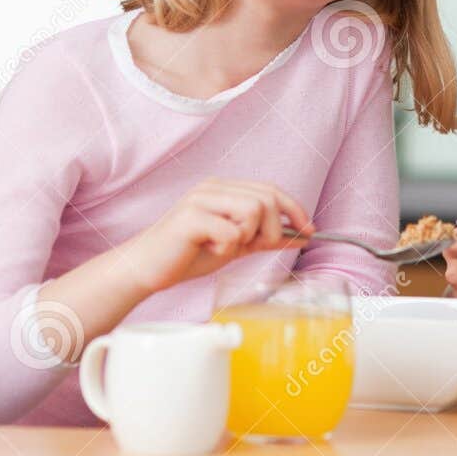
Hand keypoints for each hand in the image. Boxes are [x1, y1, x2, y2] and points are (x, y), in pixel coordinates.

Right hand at [122, 178, 314, 294]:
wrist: (146, 269)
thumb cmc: (186, 255)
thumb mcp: (233, 245)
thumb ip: (262, 237)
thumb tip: (299, 235)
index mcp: (224, 189)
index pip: (271, 190)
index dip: (295, 209)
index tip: (310, 230)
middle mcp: (213, 187)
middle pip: (267, 198)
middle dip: (272, 228)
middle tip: (256, 246)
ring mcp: (201, 199)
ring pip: (253, 210)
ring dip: (247, 237)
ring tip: (226, 246)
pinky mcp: (191, 217)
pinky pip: (231, 230)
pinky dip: (227, 246)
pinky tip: (210, 248)